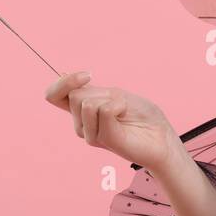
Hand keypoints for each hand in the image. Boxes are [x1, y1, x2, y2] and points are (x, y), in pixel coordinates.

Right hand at [45, 70, 179, 169]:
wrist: (162, 136)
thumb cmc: (141, 115)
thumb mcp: (114, 94)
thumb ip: (89, 91)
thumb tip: (63, 75)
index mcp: (81, 112)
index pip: (53, 95)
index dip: (63, 83)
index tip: (86, 76)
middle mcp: (81, 125)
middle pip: (74, 95)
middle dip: (99, 92)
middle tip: (119, 104)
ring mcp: (90, 134)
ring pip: (86, 103)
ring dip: (111, 100)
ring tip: (124, 113)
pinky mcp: (104, 140)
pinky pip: (104, 110)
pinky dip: (119, 106)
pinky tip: (126, 118)